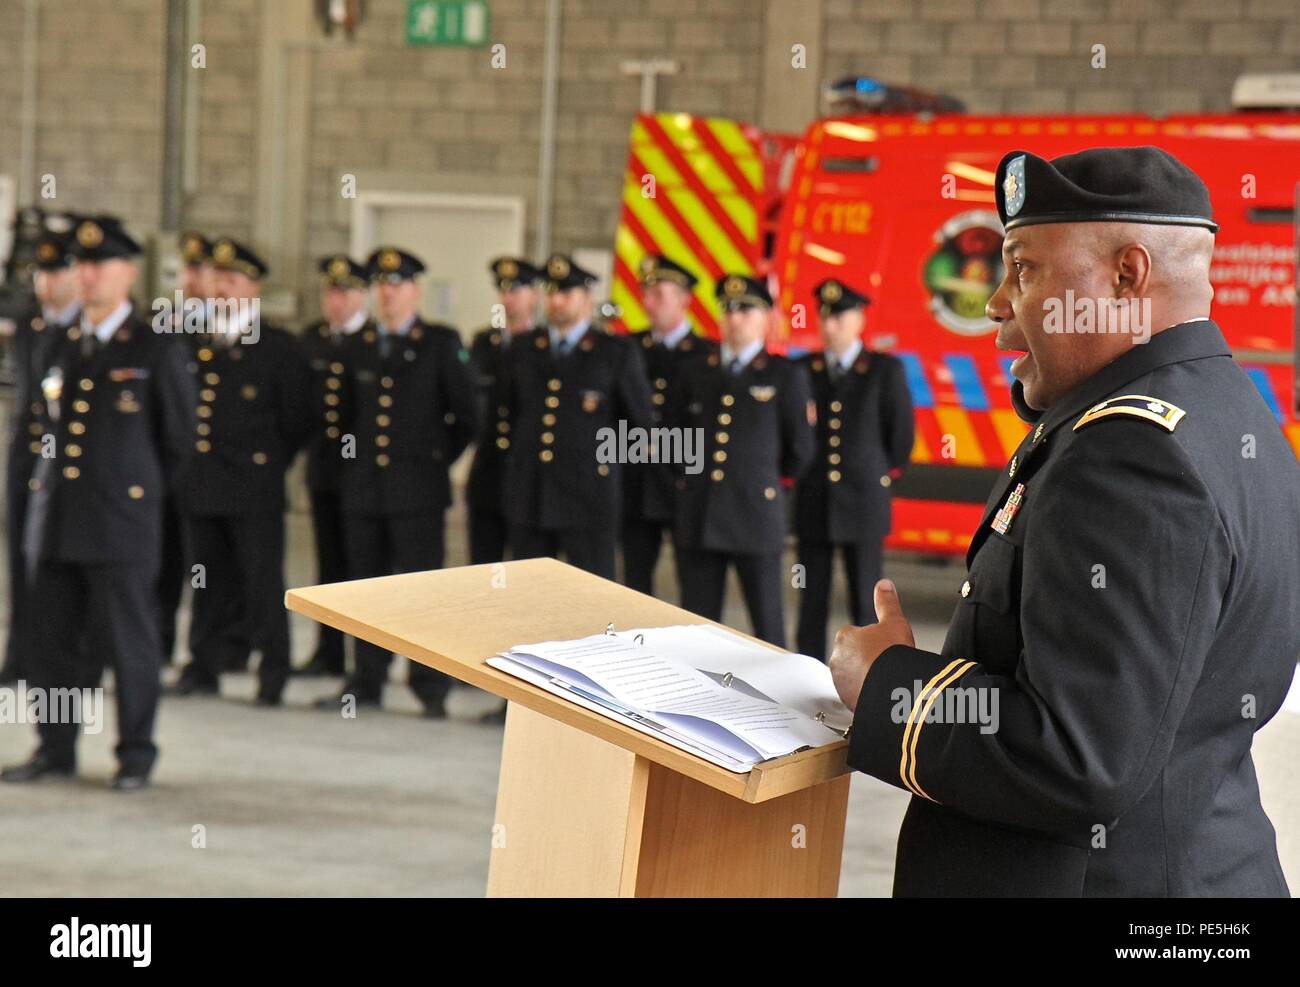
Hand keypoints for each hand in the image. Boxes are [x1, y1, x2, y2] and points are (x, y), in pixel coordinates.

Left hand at [829, 579, 914, 712]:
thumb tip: (884, 585)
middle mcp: (837, 659)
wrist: (892, 691)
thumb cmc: (892, 657)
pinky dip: (866, 694)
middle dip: (869, 661)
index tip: (887, 649)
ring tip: (885, 681)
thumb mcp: (895, 622)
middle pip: (855, 657)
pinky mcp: (845, 699)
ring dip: (867, 678)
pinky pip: (856, 694)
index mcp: (845, 637)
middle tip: (888, 666)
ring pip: (855, 676)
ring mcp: (840, 681)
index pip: (857, 636)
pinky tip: (880, 693)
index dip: (875, 642)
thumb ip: (887, 602)